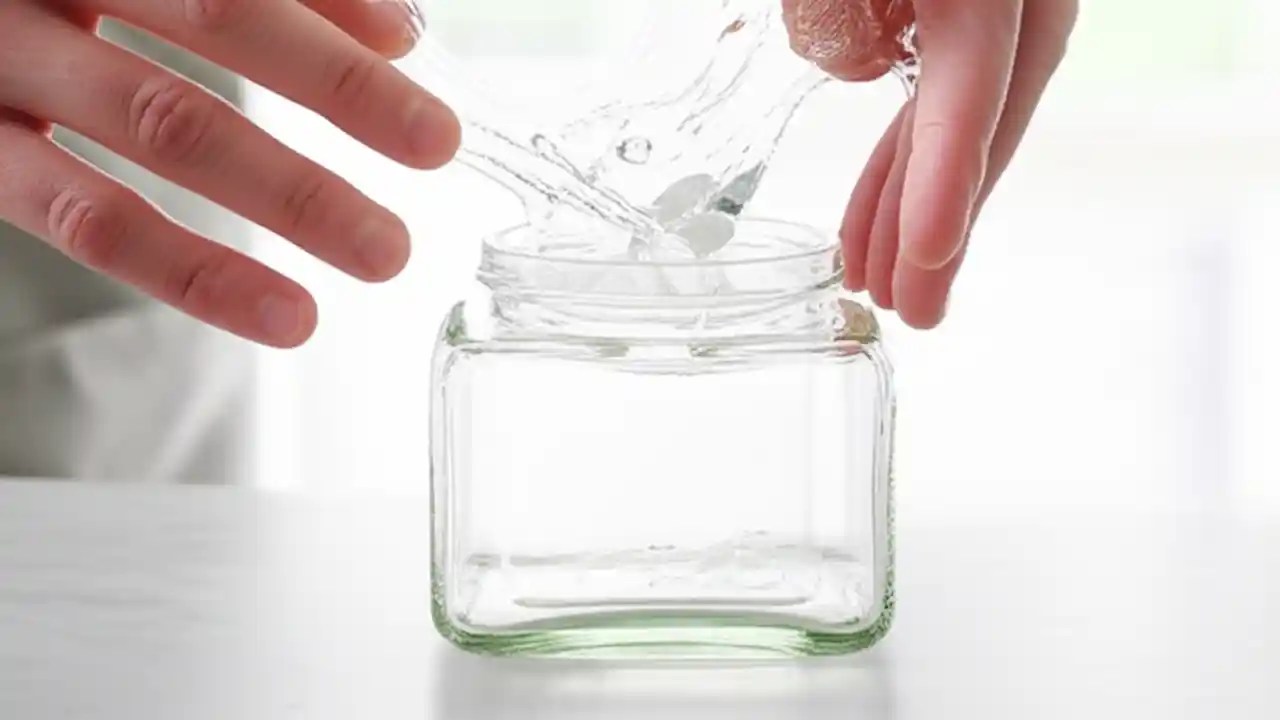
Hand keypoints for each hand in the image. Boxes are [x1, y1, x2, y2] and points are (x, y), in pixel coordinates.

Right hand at [0, 0, 459, 347]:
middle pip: (208, 15)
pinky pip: (84, 219)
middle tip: (435, 143)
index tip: (408, 45)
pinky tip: (281, 313)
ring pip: (159, 121)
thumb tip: (396, 30)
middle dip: (334, 84)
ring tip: (381, 251)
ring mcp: (0, 64)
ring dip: (286, 189)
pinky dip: (194, 271)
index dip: (326, 4)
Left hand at [784, 0, 1077, 327]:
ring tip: (880, 285)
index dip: (949, 174)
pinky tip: (874, 216)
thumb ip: (837, 5)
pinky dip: (905, 156)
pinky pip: (935, 97)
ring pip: (958, 122)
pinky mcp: (967, 14)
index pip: (975, 88)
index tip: (926, 250)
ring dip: (914, 206)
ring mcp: (1000, 12)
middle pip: (983, 127)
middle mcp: (1017, 2)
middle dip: (939, 227)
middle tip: (913, 311)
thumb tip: (856, 67)